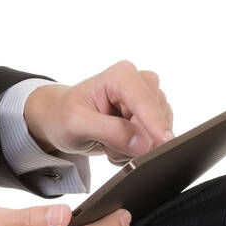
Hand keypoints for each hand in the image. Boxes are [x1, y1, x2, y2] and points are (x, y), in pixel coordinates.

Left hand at [24, 60, 174, 166]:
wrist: (60, 119)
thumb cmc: (64, 115)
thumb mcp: (77, 124)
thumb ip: (110, 132)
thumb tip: (144, 143)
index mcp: (122, 75)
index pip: (145, 102)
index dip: (155, 124)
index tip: (165, 142)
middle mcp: (140, 82)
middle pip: (156, 120)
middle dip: (135, 141)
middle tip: (106, 144)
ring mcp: (148, 99)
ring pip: (158, 133)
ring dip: (134, 147)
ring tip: (108, 143)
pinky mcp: (152, 115)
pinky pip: (156, 140)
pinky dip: (136, 149)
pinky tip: (117, 145)